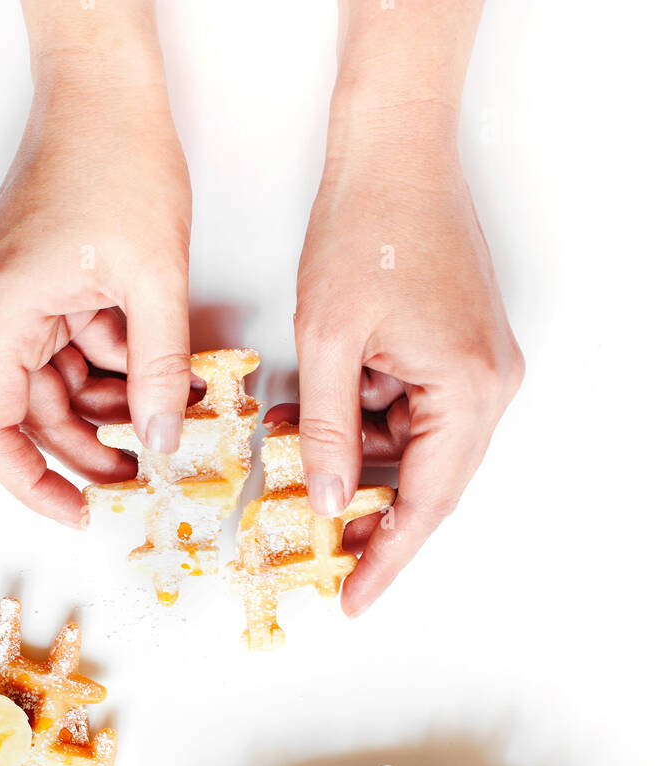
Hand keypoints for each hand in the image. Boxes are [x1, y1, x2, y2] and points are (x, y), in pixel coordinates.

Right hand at [0, 51, 191, 526]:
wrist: (107, 87)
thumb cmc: (118, 157)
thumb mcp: (156, 281)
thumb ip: (161, 372)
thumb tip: (165, 444)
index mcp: (0, 311)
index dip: (31, 483)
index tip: (78, 512)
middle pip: (31, 412)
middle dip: (89, 450)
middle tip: (145, 477)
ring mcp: (9, 297)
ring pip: (56, 384)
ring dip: (110, 407)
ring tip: (169, 424)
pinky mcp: (34, 285)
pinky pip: (68, 349)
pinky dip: (112, 367)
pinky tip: (158, 378)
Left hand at [295, 113, 523, 614]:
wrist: (392, 149)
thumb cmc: (365, 228)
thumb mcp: (327, 341)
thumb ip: (329, 431)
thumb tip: (329, 503)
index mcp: (467, 389)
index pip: (425, 503)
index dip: (384, 558)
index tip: (350, 600)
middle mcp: (488, 385)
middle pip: (428, 484)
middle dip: (369, 517)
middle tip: (318, 553)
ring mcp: (478, 367)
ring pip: (415, 449)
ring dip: (356, 461)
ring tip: (293, 456)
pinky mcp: (458, 349)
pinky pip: (412, 411)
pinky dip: (364, 422)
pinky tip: (315, 413)